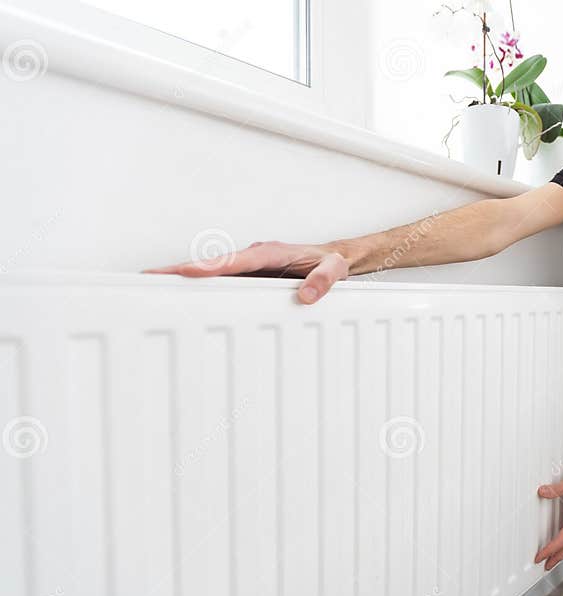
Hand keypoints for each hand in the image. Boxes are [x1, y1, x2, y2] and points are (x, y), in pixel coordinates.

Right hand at [143, 241, 348, 303]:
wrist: (334, 258)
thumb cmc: (331, 262)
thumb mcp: (334, 270)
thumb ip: (323, 281)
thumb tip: (307, 295)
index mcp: (269, 252)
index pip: (233, 261)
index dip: (209, 267)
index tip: (185, 271)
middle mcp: (253, 257)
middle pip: (212, 264)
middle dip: (180, 269)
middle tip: (148, 276)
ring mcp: (248, 267)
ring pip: (211, 272)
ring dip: (183, 277)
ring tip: (152, 286)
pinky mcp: (248, 276)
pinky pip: (221, 280)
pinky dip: (199, 285)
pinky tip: (181, 295)